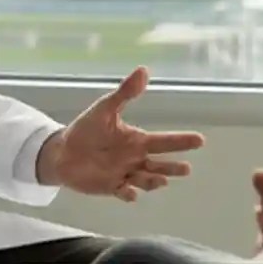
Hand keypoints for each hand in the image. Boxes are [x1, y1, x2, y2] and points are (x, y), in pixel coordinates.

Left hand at [38, 67, 204, 201]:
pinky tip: (130, 192)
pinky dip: (128, 193)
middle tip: (186, 168)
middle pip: (160, 165)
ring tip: (162, 180)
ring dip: (154, 181)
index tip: (200, 140)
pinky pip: (123, 192)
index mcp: (137, 141)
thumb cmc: (86, 129)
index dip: (181, 141)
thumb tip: (143, 70)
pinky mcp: (111, 187)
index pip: (164, 141)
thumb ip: (125, 93)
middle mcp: (135, 159)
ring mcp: (125, 174)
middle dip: (173, 168)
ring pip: (146, 180)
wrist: (63, 151)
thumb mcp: (105, 109)